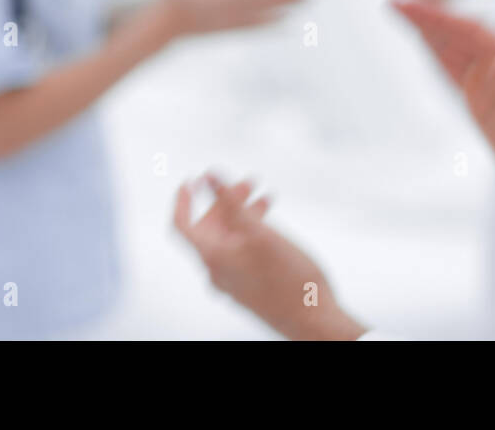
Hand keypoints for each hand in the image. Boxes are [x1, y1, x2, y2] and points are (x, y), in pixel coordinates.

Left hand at [173, 174, 365, 340]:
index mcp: (212, 258)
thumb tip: (210, 176)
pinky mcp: (249, 286)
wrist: (312, 319)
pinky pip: (242, 253)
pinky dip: (251, 232)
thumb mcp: (259, 232)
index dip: (183, 200)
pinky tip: (270, 225)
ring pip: (230, 239)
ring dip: (243, 215)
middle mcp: (217, 271)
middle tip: (249, 183)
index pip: (182, 225)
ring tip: (266, 198)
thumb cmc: (288, 279)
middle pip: (210, 229)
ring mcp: (232, 281)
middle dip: (226, 202)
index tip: (191, 182)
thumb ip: (231, 202)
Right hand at [392, 0, 494, 266]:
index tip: (412, 4)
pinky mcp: (484, 98)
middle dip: (427, 14)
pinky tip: (421, 41)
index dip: (441, 16)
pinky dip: (434, 52)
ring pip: (453, 46)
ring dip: (427, 28)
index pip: (472, 30)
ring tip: (398, 9)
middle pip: (459, 31)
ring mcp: (492, 79)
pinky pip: (453, 69)